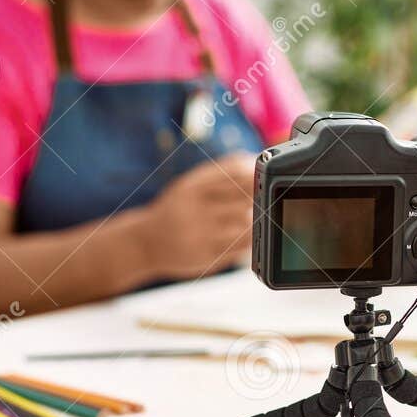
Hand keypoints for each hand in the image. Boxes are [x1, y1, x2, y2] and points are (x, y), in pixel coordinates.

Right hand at [138, 151, 256, 279]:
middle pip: (243, 202)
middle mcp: (195, 210)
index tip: (266, 175)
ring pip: (245, 227)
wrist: (145, 242)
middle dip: (261, 200)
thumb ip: (220, 171)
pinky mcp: (206, 257)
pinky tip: (253, 236)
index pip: (234, 175)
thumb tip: (254, 159)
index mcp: (192, 187)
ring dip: (258, 222)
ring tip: (263, 217)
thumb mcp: (190, 183)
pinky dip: (251, 242)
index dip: (256, 175)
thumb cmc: (177, 208)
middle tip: (271, 198)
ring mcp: (200, 236)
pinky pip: (239, 249)